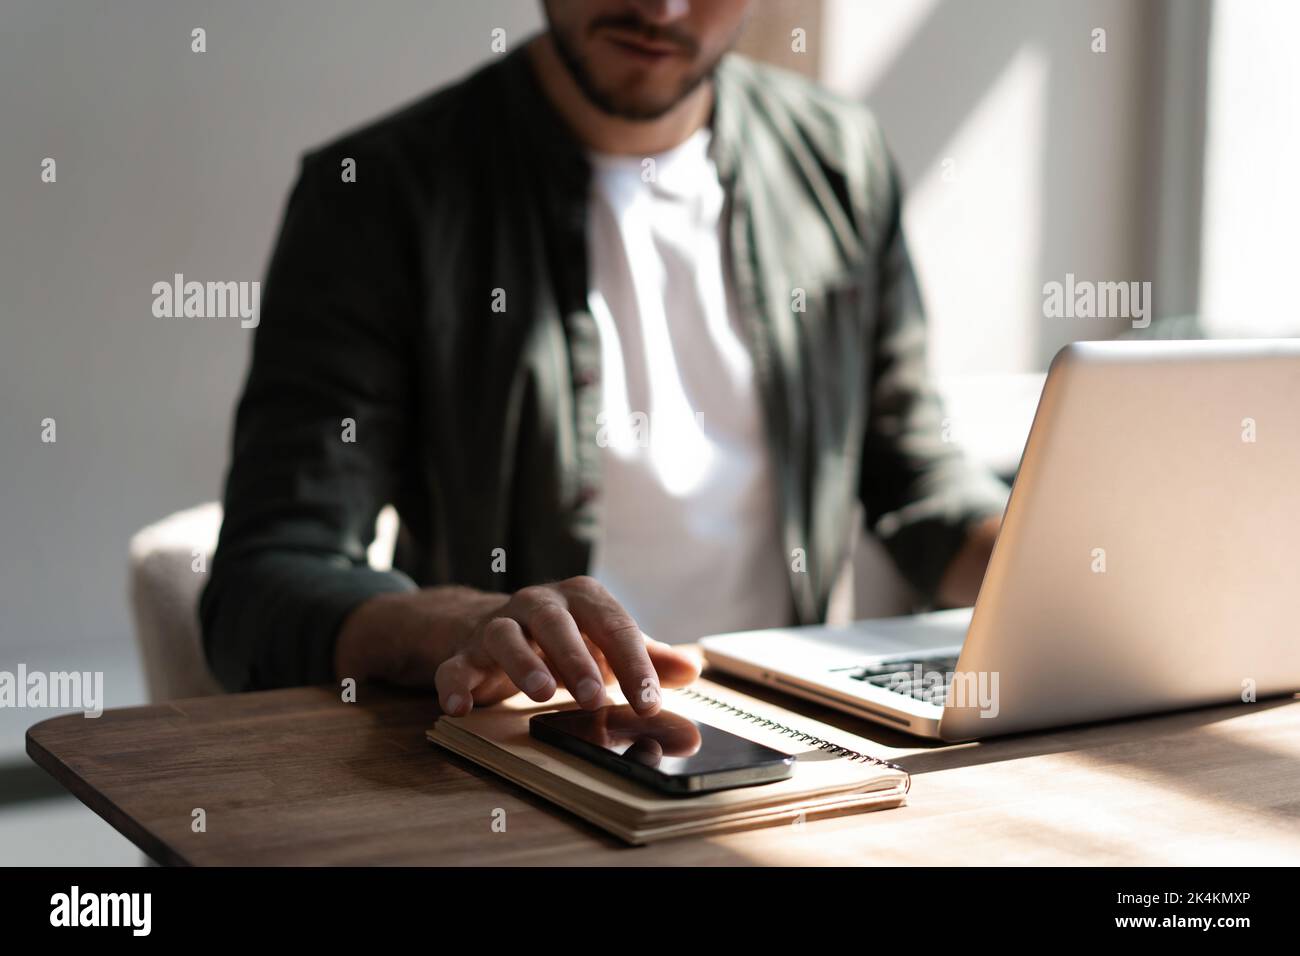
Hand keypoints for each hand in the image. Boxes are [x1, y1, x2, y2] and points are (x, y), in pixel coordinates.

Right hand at [334, 577, 700, 716]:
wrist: (494, 626)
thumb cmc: (564, 637)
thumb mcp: (605, 643)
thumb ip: (646, 657)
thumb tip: (692, 670)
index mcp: (581, 598)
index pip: (613, 626)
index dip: (634, 664)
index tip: (650, 702)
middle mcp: (538, 604)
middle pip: (557, 624)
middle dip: (577, 660)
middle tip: (595, 698)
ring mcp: (497, 626)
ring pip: (505, 636)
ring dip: (523, 664)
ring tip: (541, 695)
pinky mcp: (464, 652)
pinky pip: (454, 666)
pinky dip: (454, 685)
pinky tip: (462, 709)